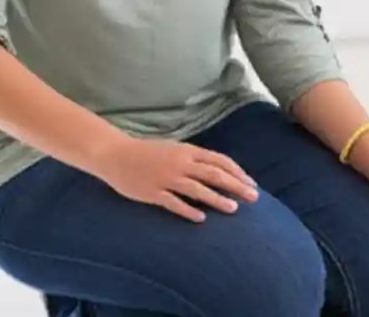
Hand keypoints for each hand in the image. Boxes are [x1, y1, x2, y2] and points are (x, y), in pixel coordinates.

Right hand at [93, 135, 259, 222]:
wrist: (115, 154)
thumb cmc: (148, 152)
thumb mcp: (174, 149)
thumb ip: (194, 159)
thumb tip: (218, 171)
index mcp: (187, 151)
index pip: (219, 161)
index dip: (237, 172)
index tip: (251, 183)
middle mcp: (180, 163)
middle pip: (214, 175)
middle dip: (236, 186)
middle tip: (253, 197)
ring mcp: (166, 178)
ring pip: (197, 189)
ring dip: (217, 199)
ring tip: (233, 209)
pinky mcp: (153, 192)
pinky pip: (174, 203)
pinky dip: (188, 210)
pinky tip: (201, 219)